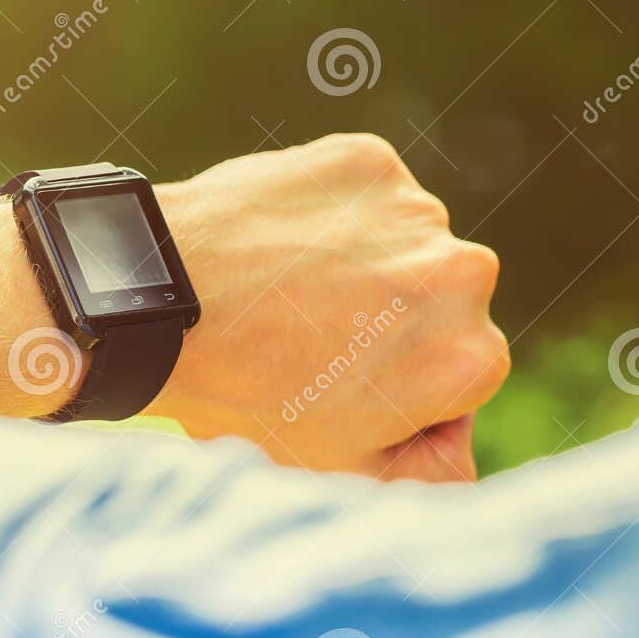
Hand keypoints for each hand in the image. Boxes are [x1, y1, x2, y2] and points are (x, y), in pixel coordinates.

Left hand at [148, 133, 508, 480]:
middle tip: (308, 341)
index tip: (340, 386)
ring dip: (361, 264)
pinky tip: (280, 244)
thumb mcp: (343, 469)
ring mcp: (417, 210)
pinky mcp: (368, 160)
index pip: (459, 373)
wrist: (164, 304)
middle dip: (389, 322)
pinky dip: (331, 214)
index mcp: (474, 357)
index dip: (400, 386)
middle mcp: (466, 274)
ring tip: (287, 293)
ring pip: (403, 244)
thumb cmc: (247, 398)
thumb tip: (460, 458)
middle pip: (438, 303)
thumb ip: (428, 476)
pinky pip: (364, 194)